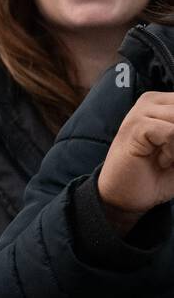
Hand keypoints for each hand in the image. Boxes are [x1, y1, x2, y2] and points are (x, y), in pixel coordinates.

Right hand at [96, 91, 173, 235]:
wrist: (127, 196)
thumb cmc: (160, 173)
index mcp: (165, 102)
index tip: (173, 149)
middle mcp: (152, 101)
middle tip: (171, 156)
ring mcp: (141, 111)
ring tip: (164, 157)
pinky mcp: (135, 125)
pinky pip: (172, 132)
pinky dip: (173, 151)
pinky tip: (160, 160)